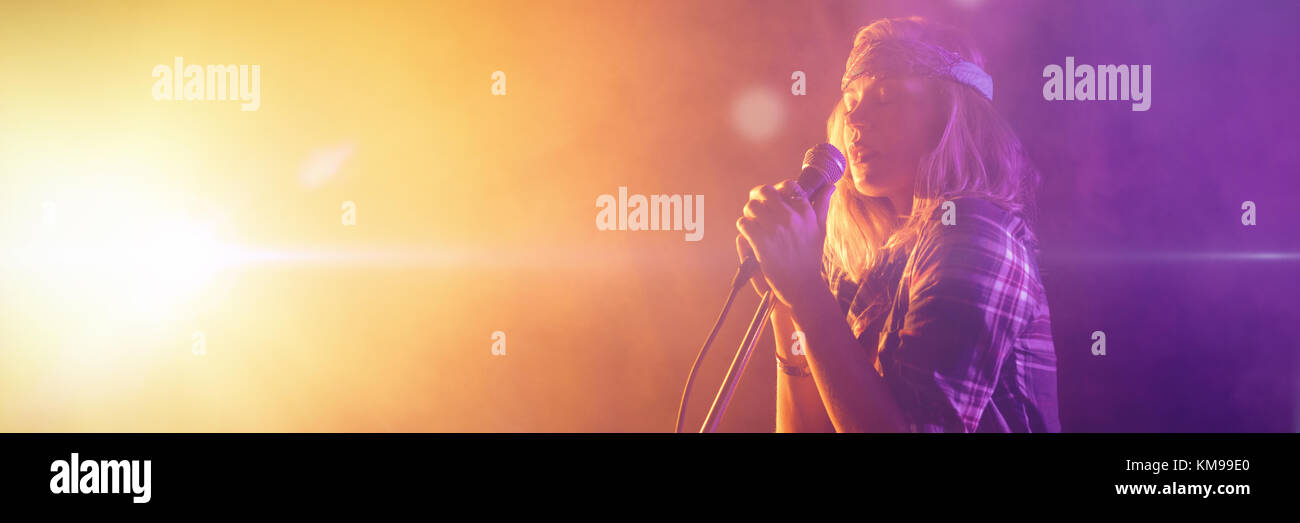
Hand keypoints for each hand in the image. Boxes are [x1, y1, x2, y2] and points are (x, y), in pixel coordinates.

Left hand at [735, 179, 835, 308]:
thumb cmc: (810, 257)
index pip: (788, 185)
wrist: (802, 285)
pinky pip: (743, 223)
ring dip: (749, 213)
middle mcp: (790, 217)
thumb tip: (830, 187)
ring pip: (751, 207)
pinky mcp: (761, 242)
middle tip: (757, 207)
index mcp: (805, 211)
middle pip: (764, 191)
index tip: (776, 199)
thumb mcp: (821, 230)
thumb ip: (823, 205)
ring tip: (753, 222)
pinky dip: (743, 227)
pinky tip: (750, 234)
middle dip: (758, 197)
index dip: (778, 190)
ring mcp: (775, 229)